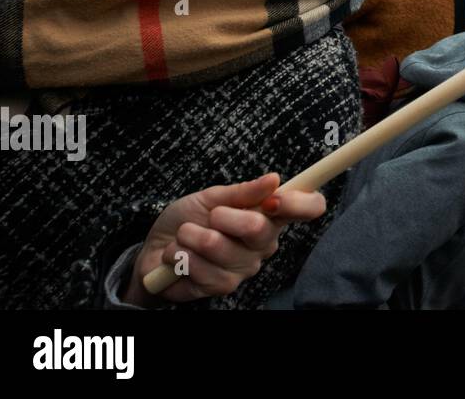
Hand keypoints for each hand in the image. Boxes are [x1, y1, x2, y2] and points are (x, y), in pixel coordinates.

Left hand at [124, 173, 325, 305]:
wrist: (155, 251)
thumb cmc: (188, 220)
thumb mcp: (212, 197)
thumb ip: (243, 191)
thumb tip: (274, 179)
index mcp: (270, 216)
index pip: (309, 208)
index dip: (300, 202)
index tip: (275, 198)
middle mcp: (264, 243)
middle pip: (261, 228)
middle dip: (225, 216)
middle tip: (210, 215)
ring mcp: (245, 267)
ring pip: (222, 247)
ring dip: (192, 237)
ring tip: (184, 235)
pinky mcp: (223, 286)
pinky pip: (203, 269)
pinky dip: (181, 257)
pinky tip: (178, 256)